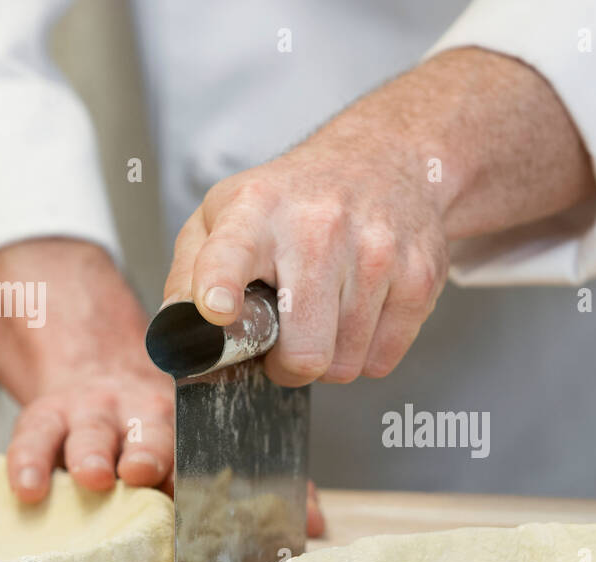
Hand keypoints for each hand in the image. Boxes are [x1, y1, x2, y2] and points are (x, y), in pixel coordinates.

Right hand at [0, 238, 326, 534]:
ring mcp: (92, 415)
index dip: (199, 463)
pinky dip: (27, 463)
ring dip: (90, 454)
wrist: (96, 370)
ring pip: (89, 433)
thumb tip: (318, 526)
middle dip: (147, 450)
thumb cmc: (163, 425)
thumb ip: (262, 483)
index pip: (199, 444)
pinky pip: (31, 438)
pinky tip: (29, 491)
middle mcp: (141, 414)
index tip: (198, 482)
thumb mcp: (206, 442)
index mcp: (189, 423)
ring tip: (91, 476)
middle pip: (146, 431)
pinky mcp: (46, 417)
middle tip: (143, 470)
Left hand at [163, 139, 448, 387]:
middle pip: (304, 351)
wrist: (384, 161)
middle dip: (288, 366)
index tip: (216, 309)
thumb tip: (174, 332)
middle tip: (283, 344)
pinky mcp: (420, 275)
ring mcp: (377, 251)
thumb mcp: (226, 213)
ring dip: (330, 357)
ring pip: (346, 365)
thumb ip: (190, 271)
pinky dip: (367, 353)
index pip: (232, 253)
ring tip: (325, 316)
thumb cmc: (295, 199)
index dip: (220, 286)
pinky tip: (360, 313)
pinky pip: (383, 360)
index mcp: (256, 211)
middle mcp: (319, 227)